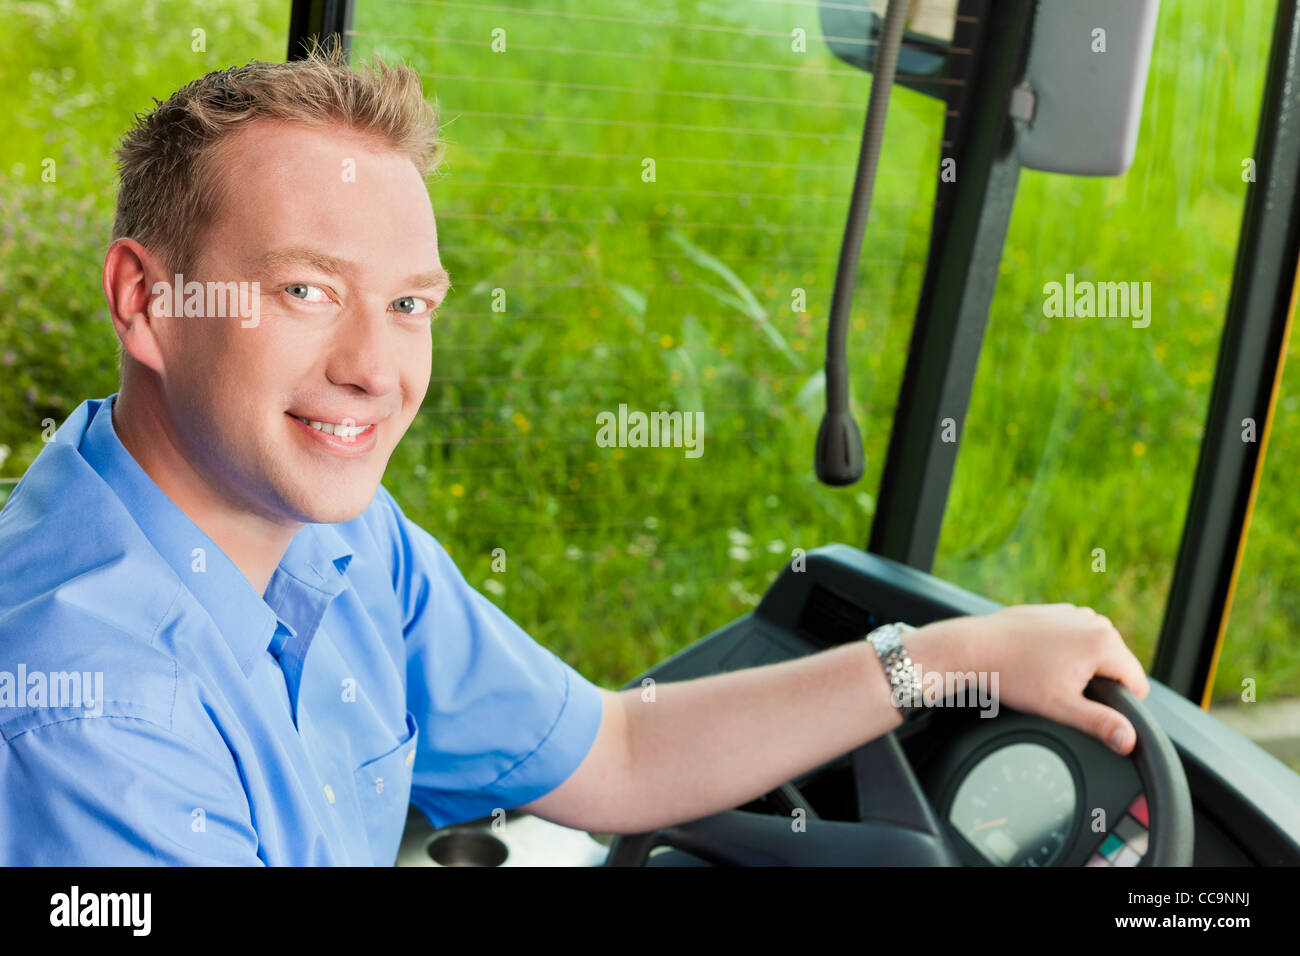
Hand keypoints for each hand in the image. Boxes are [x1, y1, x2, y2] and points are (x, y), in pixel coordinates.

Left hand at [942, 603, 1150, 754]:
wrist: (973, 647)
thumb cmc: (1013, 675)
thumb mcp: (1060, 707)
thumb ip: (1100, 723)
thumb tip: (1130, 739)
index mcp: (1104, 643)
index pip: (1137, 682)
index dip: (1122, 704)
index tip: (1093, 710)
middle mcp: (1094, 621)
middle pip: (1118, 665)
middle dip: (1100, 684)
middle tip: (1063, 693)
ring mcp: (1074, 613)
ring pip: (1096, 651)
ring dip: (1083, 667)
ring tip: (1049, 677)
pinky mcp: (1056, 612)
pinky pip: (1075, 637)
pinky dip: (1066, 651)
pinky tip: (1040, 661)